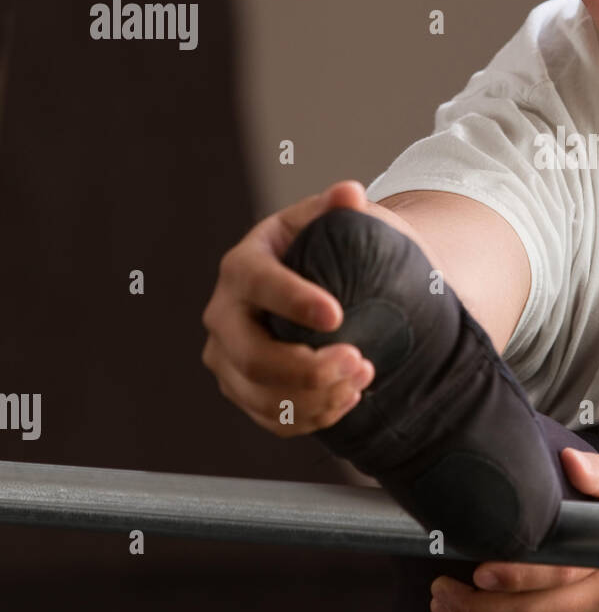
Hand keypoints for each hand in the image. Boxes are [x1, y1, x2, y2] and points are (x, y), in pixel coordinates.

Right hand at [200, 180, 379, 435]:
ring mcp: (228, 357)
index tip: (337, 316)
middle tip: (359, 361)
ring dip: (314, 397)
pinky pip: (270, 417)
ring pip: (259, 394)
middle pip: (250, 355)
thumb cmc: (328, 251)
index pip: (258, 284)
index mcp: (242, 266)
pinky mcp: (243, 390)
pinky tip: (346, 399)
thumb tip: (350, 193)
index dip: (293, 301)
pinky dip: (311, 417)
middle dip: (305, 368)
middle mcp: (224, 314)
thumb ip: (339, 209)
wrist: (324, 287)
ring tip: (361, 379)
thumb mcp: (332, 223)